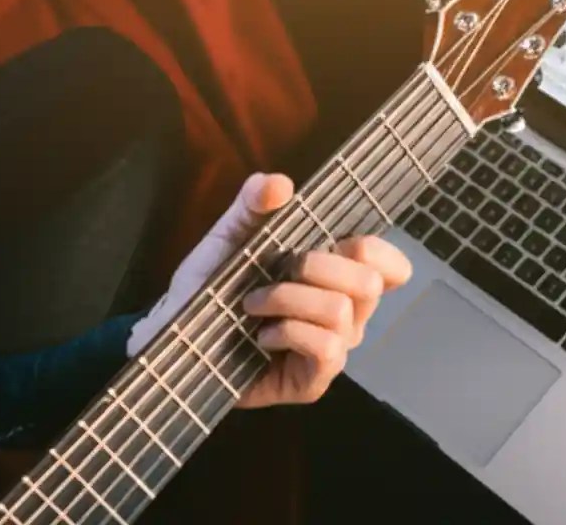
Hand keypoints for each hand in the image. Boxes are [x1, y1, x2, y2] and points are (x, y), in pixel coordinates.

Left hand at [127, 172, 411, 408]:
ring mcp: (334, 350)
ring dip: (288, 300)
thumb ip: (252, 204)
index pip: (390, 266)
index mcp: (337, 277)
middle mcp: (346, 314)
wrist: (174, 334)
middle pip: (369, 283)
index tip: (338, 243)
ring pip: (341, 312)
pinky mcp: (315, 381)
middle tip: (276, 270)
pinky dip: (289, 332)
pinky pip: (326, 347)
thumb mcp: (229, 236)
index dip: (375, 251)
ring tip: (252, 304)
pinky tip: (262, 336)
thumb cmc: (209, 286)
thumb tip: (279, 183)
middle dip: (317, 267)